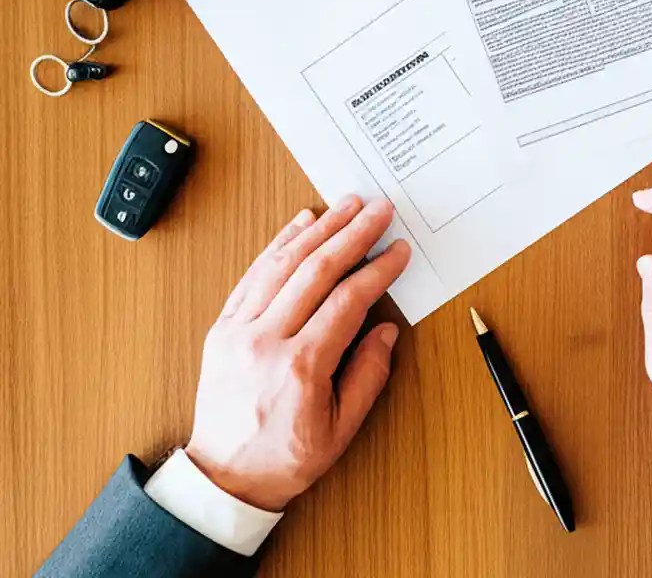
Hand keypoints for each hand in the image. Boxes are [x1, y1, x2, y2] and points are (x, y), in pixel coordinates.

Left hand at [186, 196, 410, 510]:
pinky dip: (277, 245)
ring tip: (344, 206)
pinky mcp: (222, 329)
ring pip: (281, 264)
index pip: (347, 300)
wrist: (224, 477)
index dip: (378, 270)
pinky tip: (300, 226)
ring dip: (317, 230)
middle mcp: (265, 341)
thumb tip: (383, 331)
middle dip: (352, 234)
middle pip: (315, 271)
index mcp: (300, 367)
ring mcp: (238, 331)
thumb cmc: (284, 459)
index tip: (398, 252)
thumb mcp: (341, 429)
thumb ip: (367, 376)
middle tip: (377, 210)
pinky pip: (251, 276)